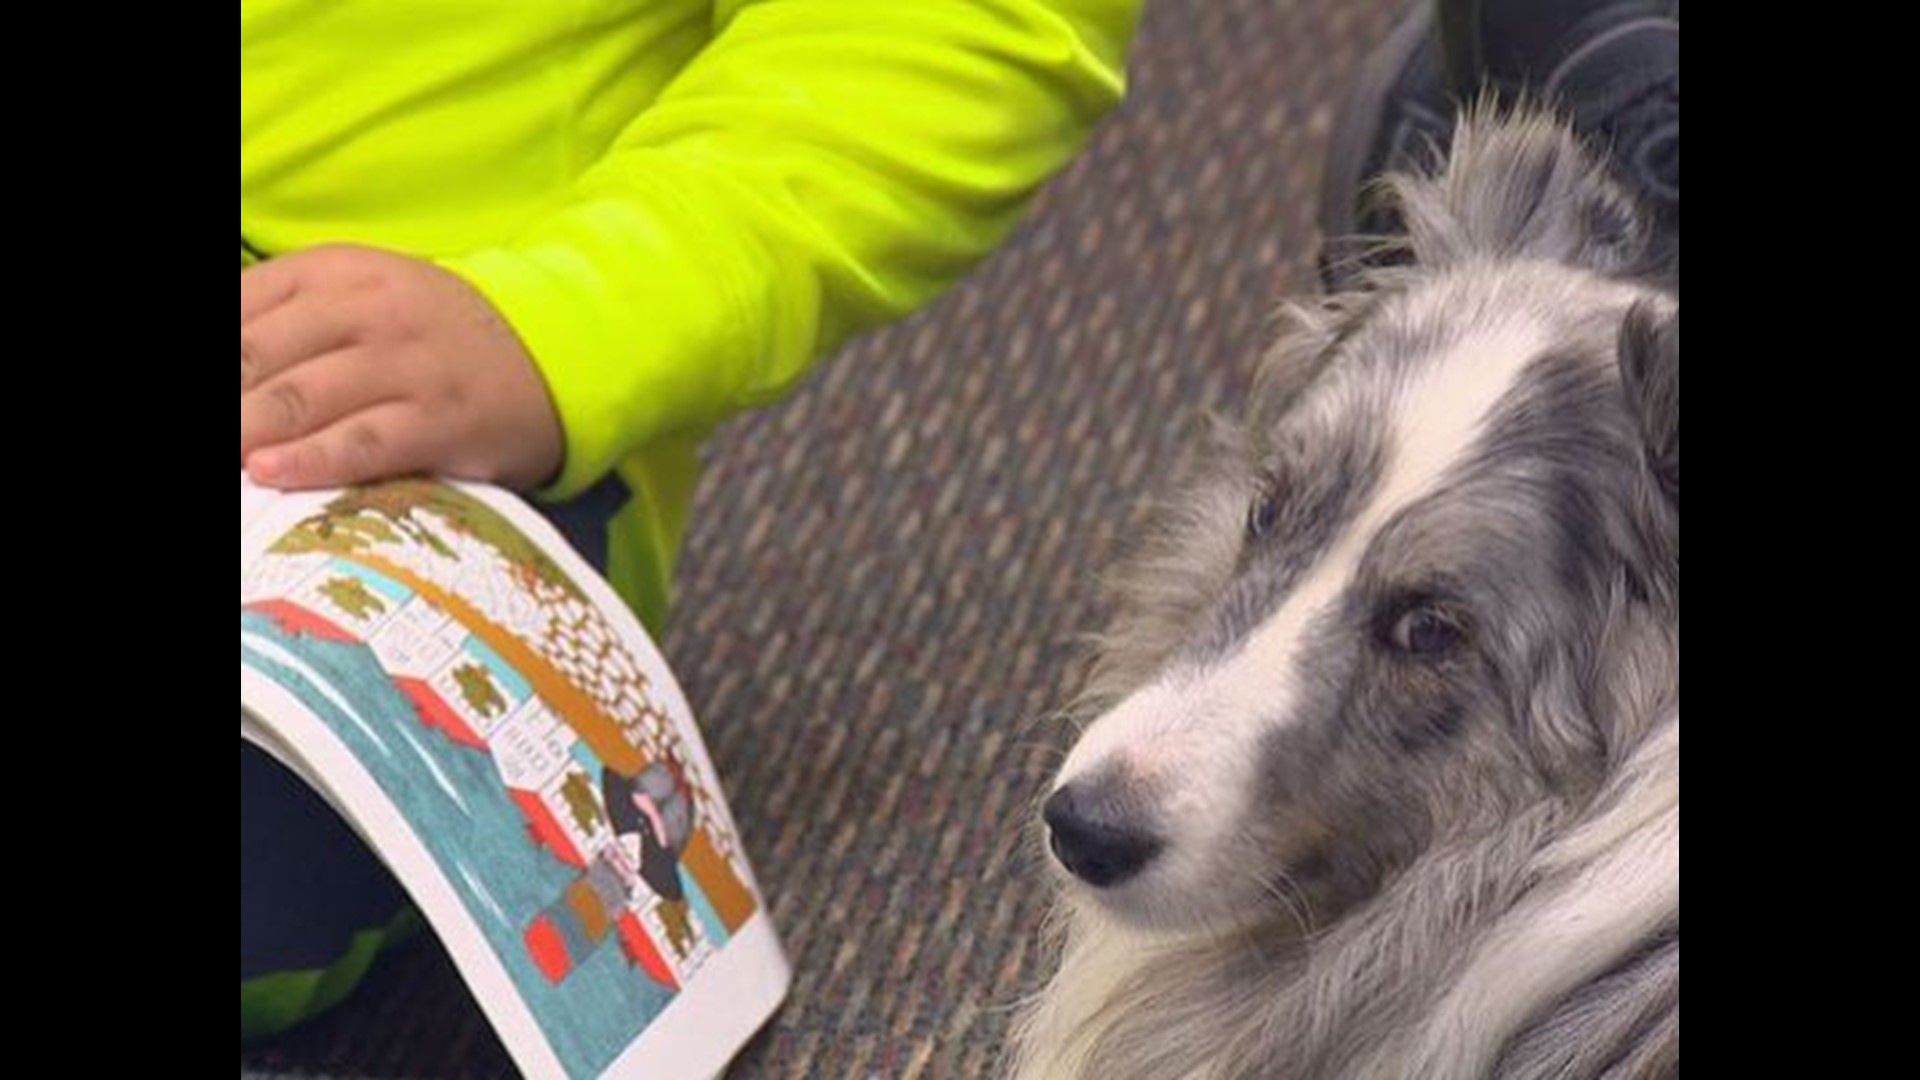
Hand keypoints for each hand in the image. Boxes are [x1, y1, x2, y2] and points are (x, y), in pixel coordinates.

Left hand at [240, 245, 562, 490]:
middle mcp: (368, 309)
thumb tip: (232, 368)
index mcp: (336, 271)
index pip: (239, 306)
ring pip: (300, 397)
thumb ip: (282, 320)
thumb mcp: (359, 298)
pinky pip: (364, 439)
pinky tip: (268, 472)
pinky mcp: (440, 417)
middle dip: (222, 397)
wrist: (551, 354)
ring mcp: (406, 364)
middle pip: (255, 356)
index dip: (213, 352)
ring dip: (242, 430)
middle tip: (207, 430)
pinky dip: (311, 458)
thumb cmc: (431, 336)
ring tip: (222, 456)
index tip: (208, 388)